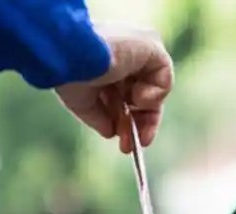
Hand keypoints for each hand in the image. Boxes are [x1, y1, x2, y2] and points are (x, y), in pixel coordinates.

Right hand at [55, 25, 173, 152]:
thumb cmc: (70, 75)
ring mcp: (142, 48)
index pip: (129, 94)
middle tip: (131, 146)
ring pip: (156, 91)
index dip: (130, 121)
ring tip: (129, 113)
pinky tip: (135, 96)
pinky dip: (153, 95)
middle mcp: (129, 53)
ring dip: (145, 112)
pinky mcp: (152, 45)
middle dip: (140, 123)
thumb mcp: (84, 103)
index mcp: (111, 62)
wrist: (72, 58)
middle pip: (146, 95)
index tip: (127, 145)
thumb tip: (111, 133)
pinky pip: (165, 79)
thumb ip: (100, 117)